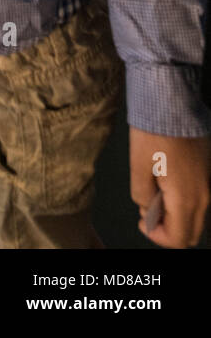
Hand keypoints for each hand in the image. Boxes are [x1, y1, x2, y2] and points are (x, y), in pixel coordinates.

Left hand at [130, 126, 210, 247]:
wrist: (172, 104)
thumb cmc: (152, 134)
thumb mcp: (137, 165)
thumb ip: (141, 195)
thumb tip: (147, 209)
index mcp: (187, 198)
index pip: (178, 238)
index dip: (157, 236)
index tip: (141, 222)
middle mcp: (204, 196)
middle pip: (190, 232)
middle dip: (168, 230)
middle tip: (146, 211)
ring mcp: (208, 185)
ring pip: (195, 217)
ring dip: (175, 216)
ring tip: (152, 195)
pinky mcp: (206, 173)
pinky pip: (197, 200)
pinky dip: (182, 202)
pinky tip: (163, 184)